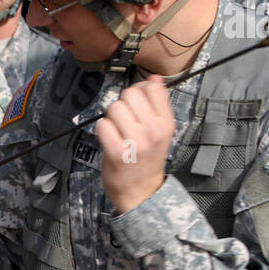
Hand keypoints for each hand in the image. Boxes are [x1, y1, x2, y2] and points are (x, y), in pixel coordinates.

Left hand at [96, 78, 175, 214]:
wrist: (141, 191)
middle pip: (130, 94)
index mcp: (166, 123)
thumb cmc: (148, 159)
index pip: (152, 88)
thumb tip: (154, 79)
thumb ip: (158, 104)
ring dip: (112, 117)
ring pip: (114, 108)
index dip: (140, 90)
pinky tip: (111, 140)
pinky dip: (103, 131)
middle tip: (126, 120)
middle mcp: (152, 131)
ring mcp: (135, 141)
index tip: (138, 103)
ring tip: (119, 131)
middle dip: (124, 104)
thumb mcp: (161, 131)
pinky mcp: (116, 151)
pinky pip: (102, 125)